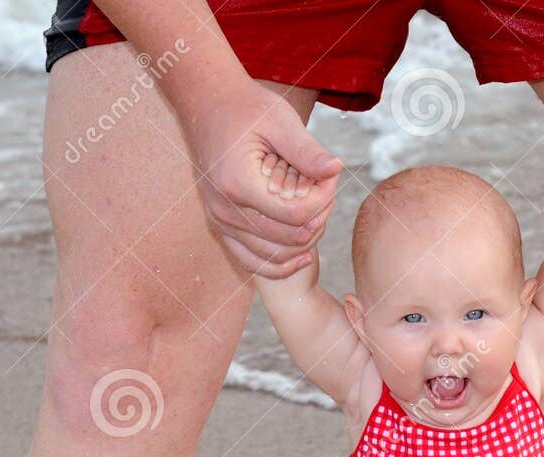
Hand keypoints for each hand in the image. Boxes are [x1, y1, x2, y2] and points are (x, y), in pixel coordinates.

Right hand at [185, 82, 342, 277]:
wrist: (207, 104)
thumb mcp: (280, 121)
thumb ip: (307, 150)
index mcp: (238, 184)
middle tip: (329, 195)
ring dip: (303, 242)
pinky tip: (304, 256)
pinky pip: (250, 261)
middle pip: (288, 239)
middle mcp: (225, 210)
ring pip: (273, 256)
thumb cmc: (246, 108)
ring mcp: (219, 221)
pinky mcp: (220, 225)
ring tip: (319, 217)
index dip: (323, 202)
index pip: (296, 216)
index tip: (331, 180)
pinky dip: (279, 265)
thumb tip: (336, 170)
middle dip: (317, 220)